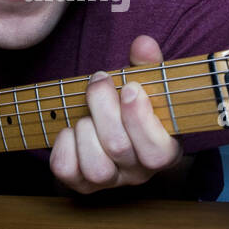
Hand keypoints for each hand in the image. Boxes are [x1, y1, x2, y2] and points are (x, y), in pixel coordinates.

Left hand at [49, 35, 183, 194]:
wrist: (109, 124)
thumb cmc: (130, 104)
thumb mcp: (145, 82)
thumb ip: (147, 64)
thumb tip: (143, 44)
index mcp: (164, 150)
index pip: (158, 152)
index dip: (140, 120)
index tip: (130, 88)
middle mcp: (139, 173)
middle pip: (119, 148)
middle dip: (103, 107)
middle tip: (100, 81)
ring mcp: (110, 181)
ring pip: (96, 167)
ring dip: (85, 129)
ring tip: (86, 113)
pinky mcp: (81, 184)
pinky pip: (67, 170)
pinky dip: (64, 145)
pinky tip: (71, 130)